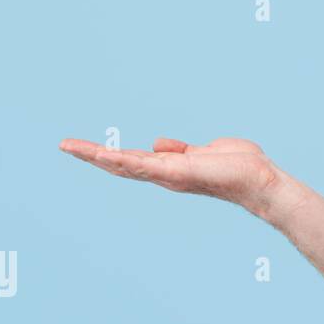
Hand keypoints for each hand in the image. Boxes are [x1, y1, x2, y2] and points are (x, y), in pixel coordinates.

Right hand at [58, 136, 284, 219]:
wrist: (259, 180)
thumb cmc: (238, 167)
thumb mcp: (204, 151)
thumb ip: (181, 149)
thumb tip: (158, 143)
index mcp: (170, 167)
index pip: (132, 160)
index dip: (108, 154)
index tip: (84, 147)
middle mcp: (165, 175)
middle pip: (121, 165)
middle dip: (92, 155)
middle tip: (64, 145)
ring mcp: (169, 175)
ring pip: (125, 165)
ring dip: (97, 156)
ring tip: (71, 147)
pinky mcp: (177, 173)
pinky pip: (144, 165)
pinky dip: (121, 159)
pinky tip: (102, 154)